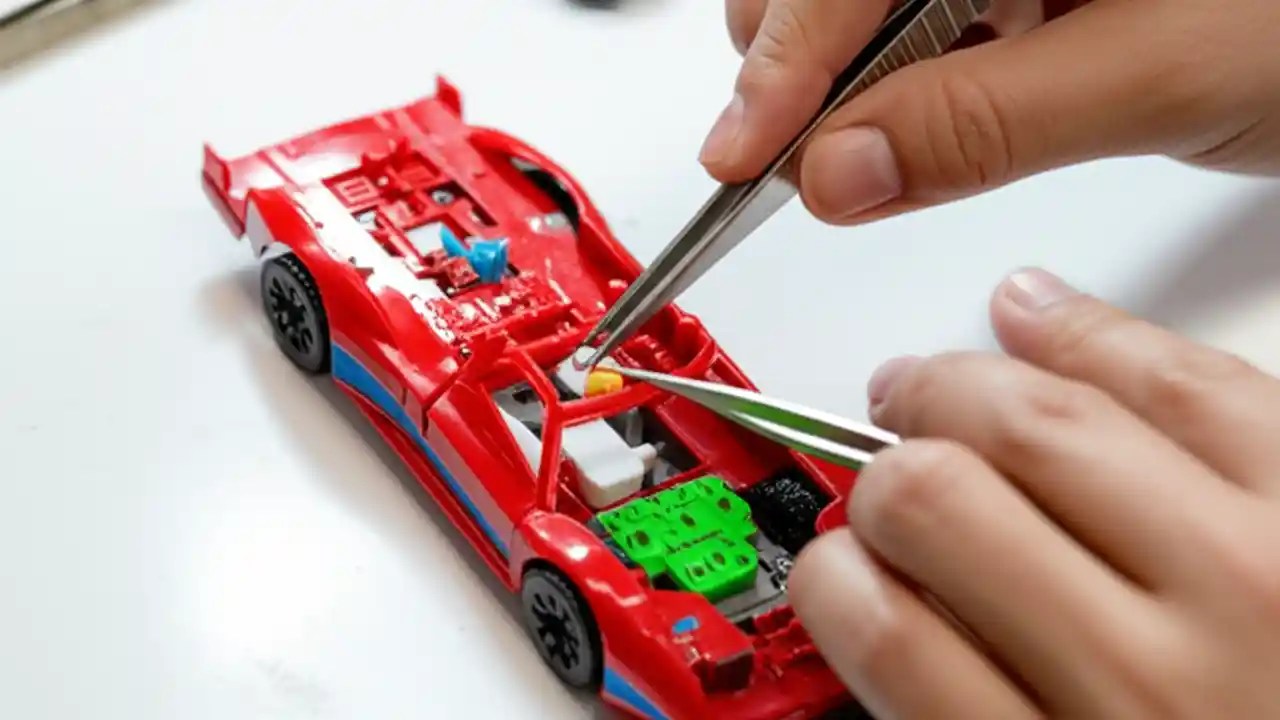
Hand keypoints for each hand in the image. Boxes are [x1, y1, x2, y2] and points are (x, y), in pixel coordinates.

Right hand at [704, 0, 1279, 224]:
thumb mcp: (1156, 75)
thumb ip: (983, 124)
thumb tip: (838, 173)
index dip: (784, 62)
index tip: (743, 157)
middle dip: (801, 65)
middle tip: (815, 161)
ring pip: (866, 1)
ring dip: (851, 77)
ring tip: (890, 137)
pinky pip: (925, 13)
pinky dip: (907, 72)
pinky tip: (945, 99)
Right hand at [788, 267, 1279, 718]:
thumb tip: (903, 651)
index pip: (885, 633)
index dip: (829, 581)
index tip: (836, 570)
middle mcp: (1162, 678)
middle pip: (939, 503)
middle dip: (878, 476)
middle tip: (877, 472)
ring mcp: (1264, 574)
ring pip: (1045, 422)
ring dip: (953, 387)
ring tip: (924, 384)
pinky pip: (1190, 381)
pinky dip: (1093, 335)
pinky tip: (1038, 315)